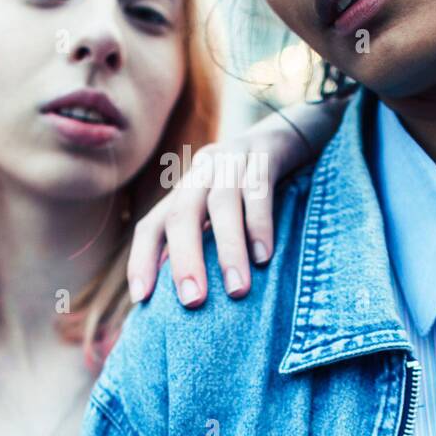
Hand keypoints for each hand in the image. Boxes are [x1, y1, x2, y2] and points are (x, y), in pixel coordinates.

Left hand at [126, 97, 346, 307]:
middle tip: (193, 302)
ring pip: (222, 204)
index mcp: (186, 191)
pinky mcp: (266, 154)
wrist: (293, 133)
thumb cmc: (254, 189)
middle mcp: (203, 174)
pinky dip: (260, 225)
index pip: (152, 225)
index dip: (142, 259)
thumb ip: (206, 242)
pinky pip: (259, 189)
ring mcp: (233, 160)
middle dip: (184, 260)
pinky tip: (264, 258)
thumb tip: (188, 296)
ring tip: (237, 290)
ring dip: (227, 249)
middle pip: (182, 215)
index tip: (141, 298)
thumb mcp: (224, 211)